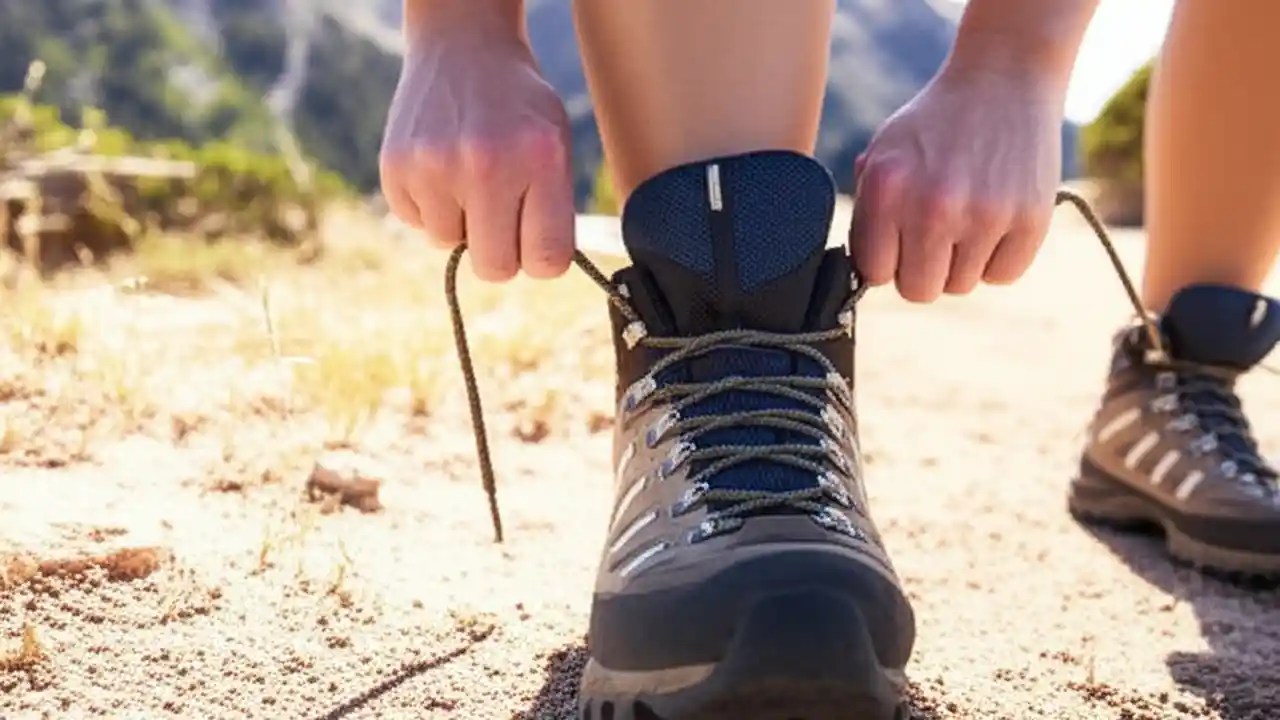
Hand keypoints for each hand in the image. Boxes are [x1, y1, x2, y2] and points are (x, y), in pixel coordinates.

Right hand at [380, 33, 574, 281]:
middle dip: (499, 250)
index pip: (547, 261)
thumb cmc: (518, 105)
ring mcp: (435, 166)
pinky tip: (441, 165)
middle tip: (500, 213)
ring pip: (450, 244)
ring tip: (467, 175)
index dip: (540, 258)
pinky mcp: (396, 168)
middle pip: (495, 268)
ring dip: (460, 221)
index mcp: (540, 159)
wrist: (463, 46)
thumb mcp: (556, 144)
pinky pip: (417, 223)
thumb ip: (553, 208)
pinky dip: (430, 205)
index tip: (535, 241)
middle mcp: (486, 165)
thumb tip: (539, 268)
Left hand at [850, 70, 1062, 301]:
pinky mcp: (1030, 220)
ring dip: (961, 262)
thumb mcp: (883, 152)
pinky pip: (1002, 275)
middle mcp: (934, 207)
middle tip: (934, 238)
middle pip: (919, 290)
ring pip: (961, 286)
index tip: (900, 242)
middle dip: (923, 269)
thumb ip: (868, 211)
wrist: (1005, 77)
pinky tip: (996, 220)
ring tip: (967, 217)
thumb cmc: (936, 121)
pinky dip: (998, 258)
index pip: (875, 272)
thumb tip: (864, 272)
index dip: (887, 261)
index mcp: (889, 190)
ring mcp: (985, 216)